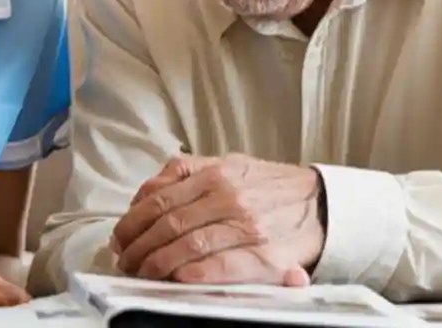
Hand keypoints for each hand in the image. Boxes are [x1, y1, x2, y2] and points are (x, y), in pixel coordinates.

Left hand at [111, 154, 324, 285]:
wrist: (322, 204)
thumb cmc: (269, 186)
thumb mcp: (229, 164)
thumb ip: (187, 173)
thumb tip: (145, 192)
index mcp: (217, 173)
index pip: (160, 199)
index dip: (132, 222)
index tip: (119, 238)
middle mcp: (230, 196)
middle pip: (168, 223)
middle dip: (139, 247)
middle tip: (125, 261)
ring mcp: (248, 226)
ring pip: (189, 245)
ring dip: (158, 263)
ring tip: (143, 274)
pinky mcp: (265, 255)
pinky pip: (222, 266)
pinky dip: (195, 273)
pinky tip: (177, 278)